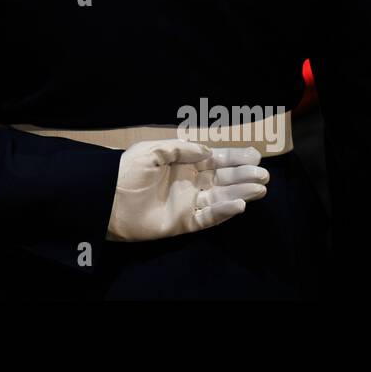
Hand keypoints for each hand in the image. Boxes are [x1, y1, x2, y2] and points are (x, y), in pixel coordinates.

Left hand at [106, 139, 268, 241]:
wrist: (107, 198)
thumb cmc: (126, 170)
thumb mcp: (152, 150)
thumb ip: (180, 149)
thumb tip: (207, 151)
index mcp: (183, 165)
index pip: (214, 160)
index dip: (234, 158)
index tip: (254, 155)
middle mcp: (190, 183)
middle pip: (223, 180)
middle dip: (243, 176)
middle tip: (263, 173)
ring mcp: (188, 203)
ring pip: (220, 198)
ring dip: (240, 193)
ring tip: (260, 188)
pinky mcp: (184, 222)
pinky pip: (208, 217)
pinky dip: (223, 212)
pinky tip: (239, 204)